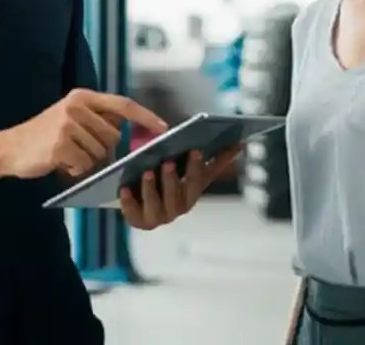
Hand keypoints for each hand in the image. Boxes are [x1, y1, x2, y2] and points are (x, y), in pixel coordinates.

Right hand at [1, 88, 167, 179]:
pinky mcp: (60, 145)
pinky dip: (75, 169)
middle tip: (79, 148)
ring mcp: (67, 125)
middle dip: (102, 149)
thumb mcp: (71, 117)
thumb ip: (97, 119)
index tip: (163, 128)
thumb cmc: (45, 136)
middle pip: (113, 136)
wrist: (10, 148)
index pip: (122, 104)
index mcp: (81, 97)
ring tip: (66, 154)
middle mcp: (76, 107)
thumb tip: (129, 132)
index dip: (145, 117)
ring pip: (100, 153)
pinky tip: (60, 162)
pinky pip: (84, 165)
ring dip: (87, 160)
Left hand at [119, 144, 243, 229]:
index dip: (197, 167)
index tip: (196, 149)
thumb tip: (240, 143)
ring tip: (146, 171)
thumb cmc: (172, 182)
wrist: (144, 203)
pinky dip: (129, 202)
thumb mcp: (191, 171)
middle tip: (168, 161)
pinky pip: (133, 214)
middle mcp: (176, 209)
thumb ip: (216, 160)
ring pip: (155, 204)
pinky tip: (124, 189)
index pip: (197, 181)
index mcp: (191, 195)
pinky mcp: (138, 221)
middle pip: (176, 195)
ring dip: (152, 188)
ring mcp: (157, 217)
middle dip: (173, 179)